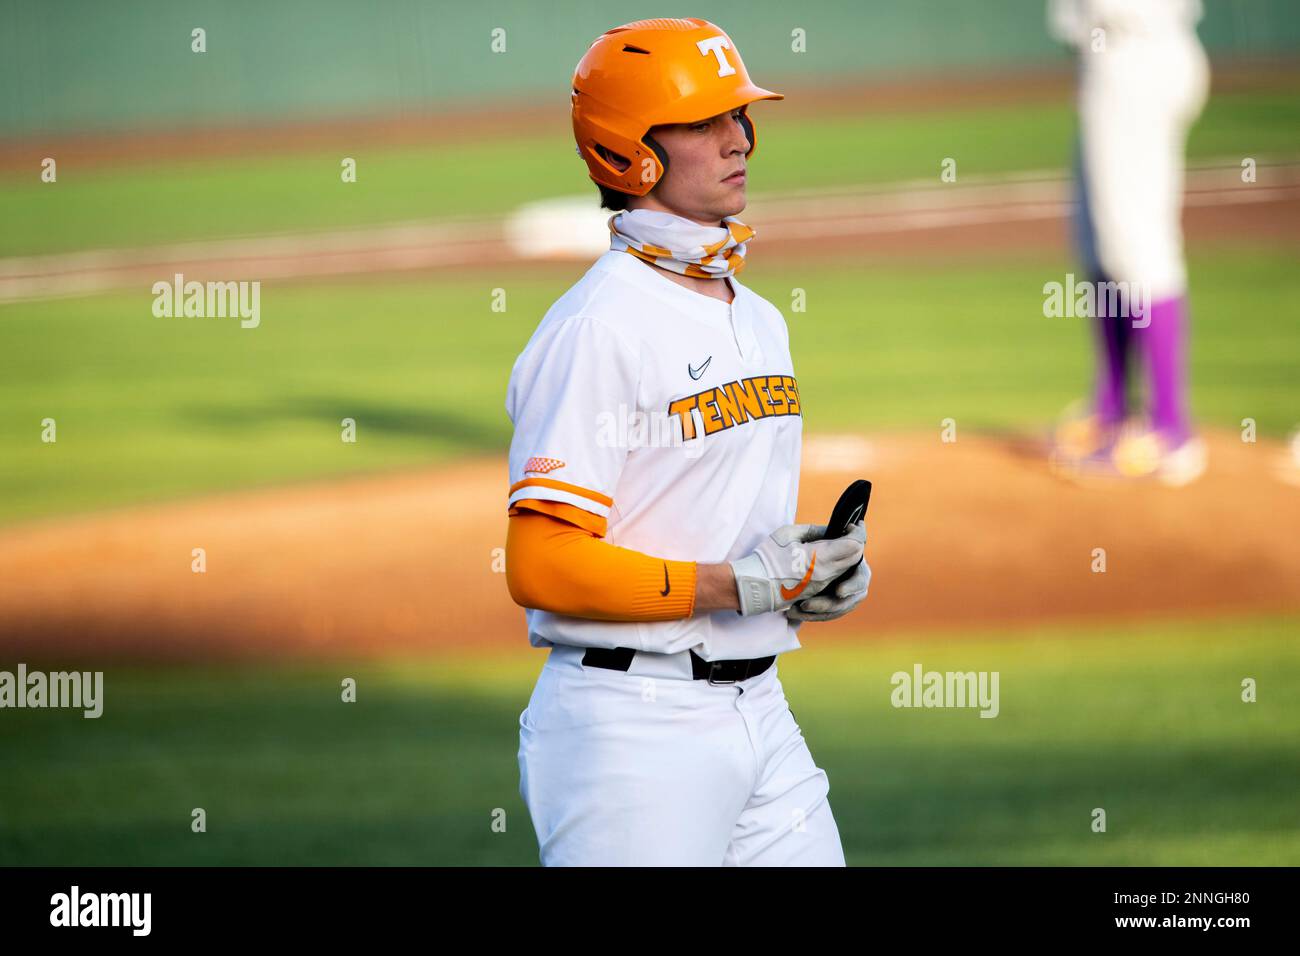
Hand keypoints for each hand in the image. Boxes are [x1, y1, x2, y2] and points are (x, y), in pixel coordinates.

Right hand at [729, 521, 865, 616]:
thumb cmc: (767, 558)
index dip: (857, 532)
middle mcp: (826, 575)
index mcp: (820, 558)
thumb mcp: (788, 534)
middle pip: (856, 558)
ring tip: (836, 541)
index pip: (855, 545)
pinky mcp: (818, 592)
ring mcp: (823, 586)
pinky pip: (837, 577)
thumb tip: (831, 530)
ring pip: (848, 568)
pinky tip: (826, 556)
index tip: (851, 524)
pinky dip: (838, 565)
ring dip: (847, 554)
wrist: (754, 586)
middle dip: (855, 542)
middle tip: (846, 531)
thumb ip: (814, 530)